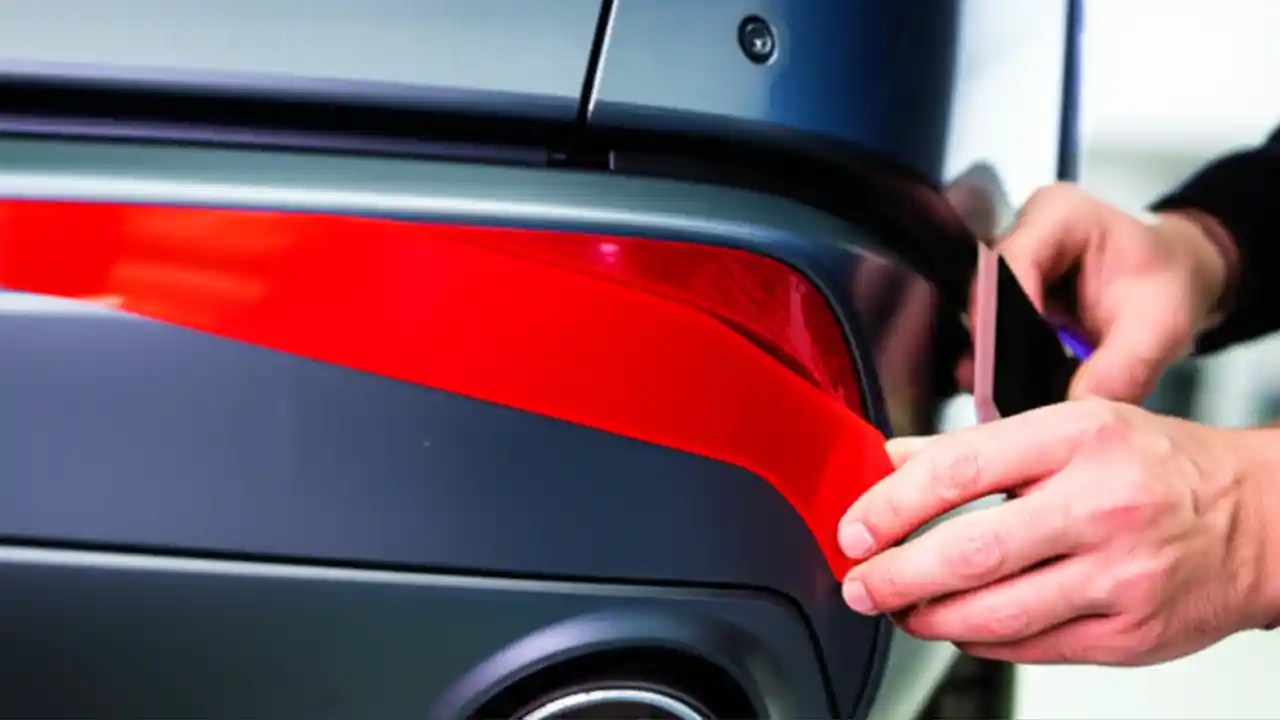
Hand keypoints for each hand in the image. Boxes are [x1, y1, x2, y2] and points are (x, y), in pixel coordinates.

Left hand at [837, 399, 1279, 664]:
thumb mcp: (1070, 428)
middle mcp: (1099, 506)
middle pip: (968, 553)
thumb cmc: (1156, 467)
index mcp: (1076, 439)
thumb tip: (892, 460)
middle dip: (894, 577)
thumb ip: (975, 448)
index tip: (854, 529)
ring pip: (994, 614)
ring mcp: (1117, 577)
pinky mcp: (1127, 635)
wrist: (1258, 520)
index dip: (889, 506)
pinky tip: (960, 626)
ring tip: (900, 609)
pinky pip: (1028, 648)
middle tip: (861, 585)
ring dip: (928, 618)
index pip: (956, 471)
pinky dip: (979, 641)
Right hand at [991, 184, 1230, 402]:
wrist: (1172, 281)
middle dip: (990, 343)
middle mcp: (1022, 231)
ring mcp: (1009, 260)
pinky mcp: (1004, 289)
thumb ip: (1123, 369)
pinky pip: (987, 325)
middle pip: (984, 288)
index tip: (1004, 369)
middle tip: (996, 394)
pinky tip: (1006, 386)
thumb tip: (1075, 409)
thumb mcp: (1162, 330)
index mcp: (1060, 216)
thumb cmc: (1168, 285)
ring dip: (989, 355)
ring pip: (978, 310)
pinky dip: (996, 358)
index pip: (1011, 264)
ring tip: (999, 396)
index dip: (1002, 318)